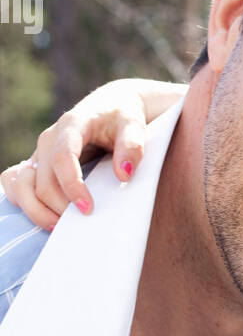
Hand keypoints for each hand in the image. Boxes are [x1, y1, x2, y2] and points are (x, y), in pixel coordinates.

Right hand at [0, 78, 183, 228]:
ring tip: (61, 228)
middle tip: (83, 225)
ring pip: (21, 186)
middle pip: (42, 180)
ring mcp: (39, 152)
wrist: (109, 107)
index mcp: (71, 125)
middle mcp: (49, 139)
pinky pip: (14, 183)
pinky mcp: (36, 163)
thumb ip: (132, 145)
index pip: (62, 157)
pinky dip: (24, 202)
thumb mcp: (134, 124)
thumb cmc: (122, 116)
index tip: (88, 209)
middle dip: (59, 207)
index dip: (72, 185)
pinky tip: (45, 216)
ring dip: (37, 210)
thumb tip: (123, 174)